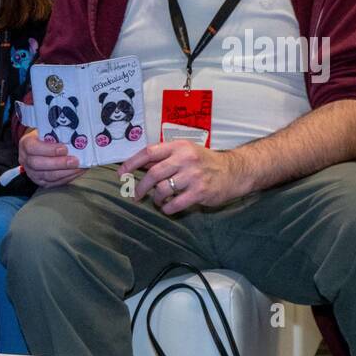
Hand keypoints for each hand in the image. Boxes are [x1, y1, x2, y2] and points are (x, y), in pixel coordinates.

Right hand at [19, 129, 84, 188]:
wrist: (41, 147)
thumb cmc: (46, 137)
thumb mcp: (46, 130)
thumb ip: (56, 133)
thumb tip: (74, 136)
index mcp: (26, 144)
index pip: (33, 148)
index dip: (49, 150)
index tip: (64, 149)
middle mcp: (25, 159)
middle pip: (38, 164)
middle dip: (58, 163)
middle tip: (74, 161)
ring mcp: (31, 172)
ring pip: (46, 176)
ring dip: (65, 172)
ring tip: (78, 167)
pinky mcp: (40, 181)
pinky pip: (53, 183)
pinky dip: (66, 178)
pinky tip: (77, 172)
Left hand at [118, 140, 248, 214]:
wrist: (234, 171)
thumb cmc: (204, 162)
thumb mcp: (185, 152)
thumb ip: (163, 158)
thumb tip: (137, 165)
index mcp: (179, 147)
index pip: (149, 152)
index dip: (132, 163)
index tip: (121, 173)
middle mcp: (185, 159)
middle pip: (153, 174)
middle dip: (140, 187)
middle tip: (136, 195)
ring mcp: (193, 175)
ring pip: (162, 190)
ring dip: (156, 199)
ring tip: (158, 200)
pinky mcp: (200, 191)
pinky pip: (175, 203)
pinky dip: (167, 208)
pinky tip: (168, 207)